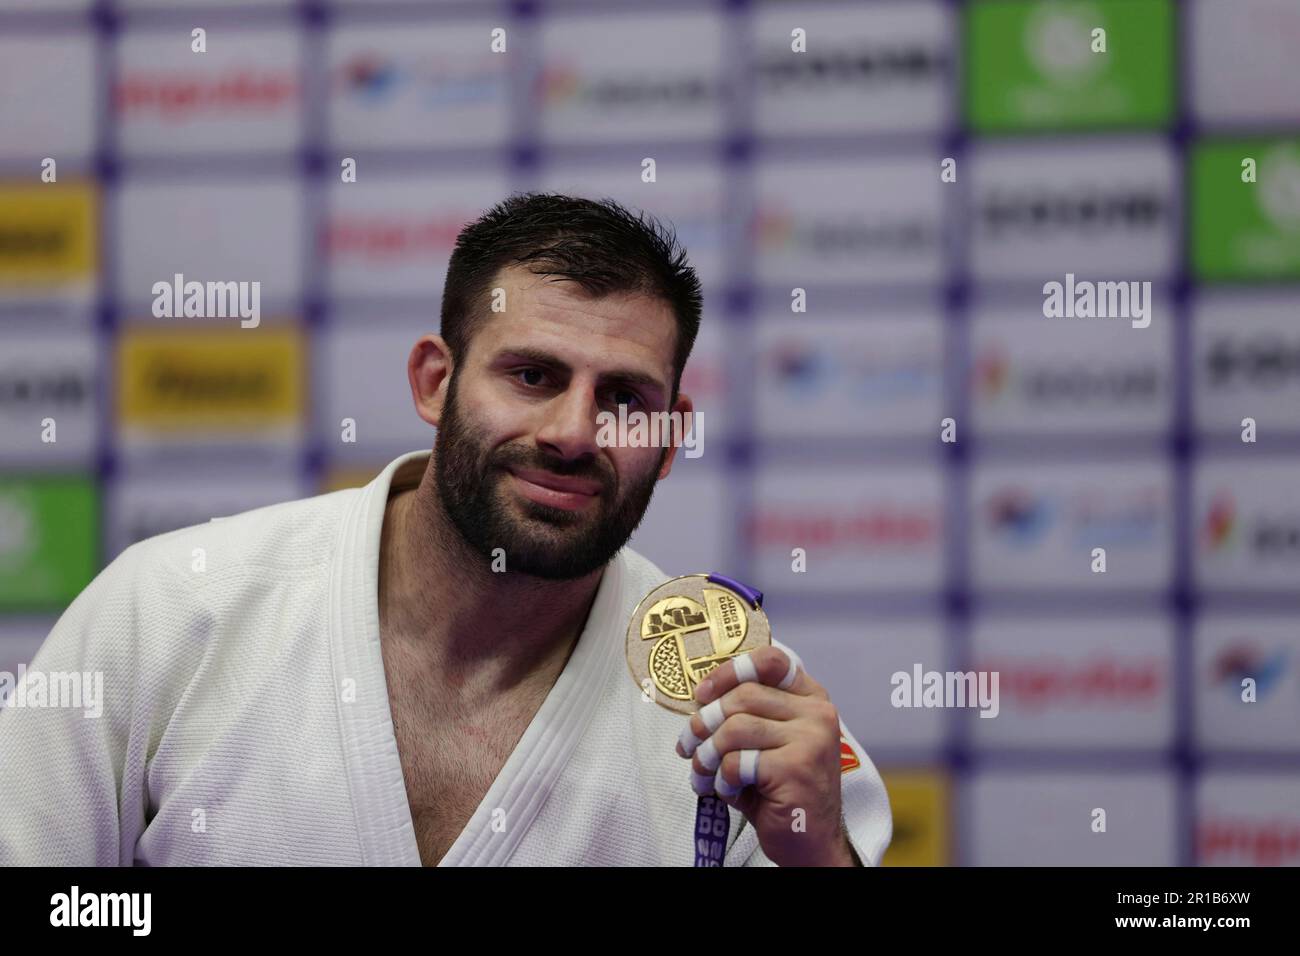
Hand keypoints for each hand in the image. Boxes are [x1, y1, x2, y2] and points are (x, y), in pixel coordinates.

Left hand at [675, 645, 853, 866]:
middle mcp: (818, 714)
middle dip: (704, 721)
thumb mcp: (769, 743)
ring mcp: (811, 739)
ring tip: (702, 772)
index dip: (730, 670)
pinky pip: (738, 762)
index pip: (771, 662)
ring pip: (735, 728)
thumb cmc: (781, 791)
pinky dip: (722, 779)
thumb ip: (749, 715)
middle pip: (743, 696)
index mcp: (812, 699)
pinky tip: (727, 790)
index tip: (702, 692)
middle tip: (687, 744)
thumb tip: (700, 697)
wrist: (810, 842)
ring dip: (708, 753)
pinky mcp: (796, 768)